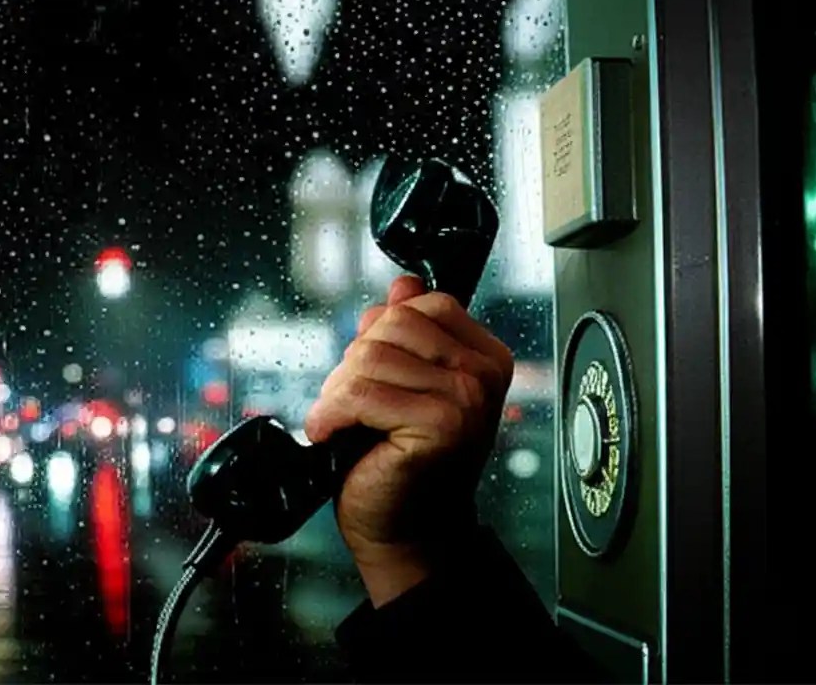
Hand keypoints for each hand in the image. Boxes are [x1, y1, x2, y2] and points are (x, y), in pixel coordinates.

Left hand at [304, 275, 513, 605]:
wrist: (406, 528)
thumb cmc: (402, 462)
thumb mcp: (402, 384)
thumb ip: (404, 334)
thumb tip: (403, 286)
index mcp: (484, 357)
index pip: (420, 306)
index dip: (378, 335)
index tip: (371, 376)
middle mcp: (483, 375)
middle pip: (391, 327)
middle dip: (354, 364)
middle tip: (350, 406)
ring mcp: (467, 399)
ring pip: (369, 357)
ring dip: (339, 392)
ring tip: (344, 423)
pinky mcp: (440, 425)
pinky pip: (360, 394)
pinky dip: (331, 413)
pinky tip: (332, 433)